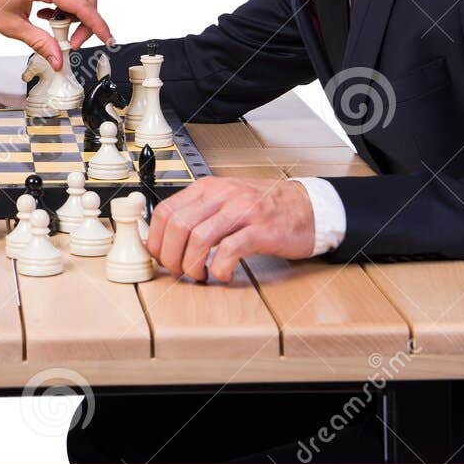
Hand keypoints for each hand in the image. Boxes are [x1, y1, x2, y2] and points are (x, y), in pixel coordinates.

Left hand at [0, 0, 113, 68]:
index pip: (82, 4)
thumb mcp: (12, 27)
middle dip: (86, 21)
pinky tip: (48, 16)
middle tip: (71, 42)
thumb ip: (40, 43)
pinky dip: (66, 2)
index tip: (107, 38)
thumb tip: (58, 59)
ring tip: (58, 29)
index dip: (97, 24)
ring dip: (77, 11)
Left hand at [145, 177, 315, 282]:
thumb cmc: (264, 208)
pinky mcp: (261, 230)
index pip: (166, 210)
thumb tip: (165, 239)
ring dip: (192, 265)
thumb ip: (198, 215)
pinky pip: (229, 250)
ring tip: (199, 275)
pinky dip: (220, 268)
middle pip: (178, 226)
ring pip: (198, 238)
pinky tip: (222, 274)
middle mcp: (223, 195)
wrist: (307, 207)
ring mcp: (243, 210)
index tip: (158, 257)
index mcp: (208, 188)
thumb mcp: (225, 202)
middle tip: (178, 271)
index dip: (155, 239)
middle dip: (171, 256)